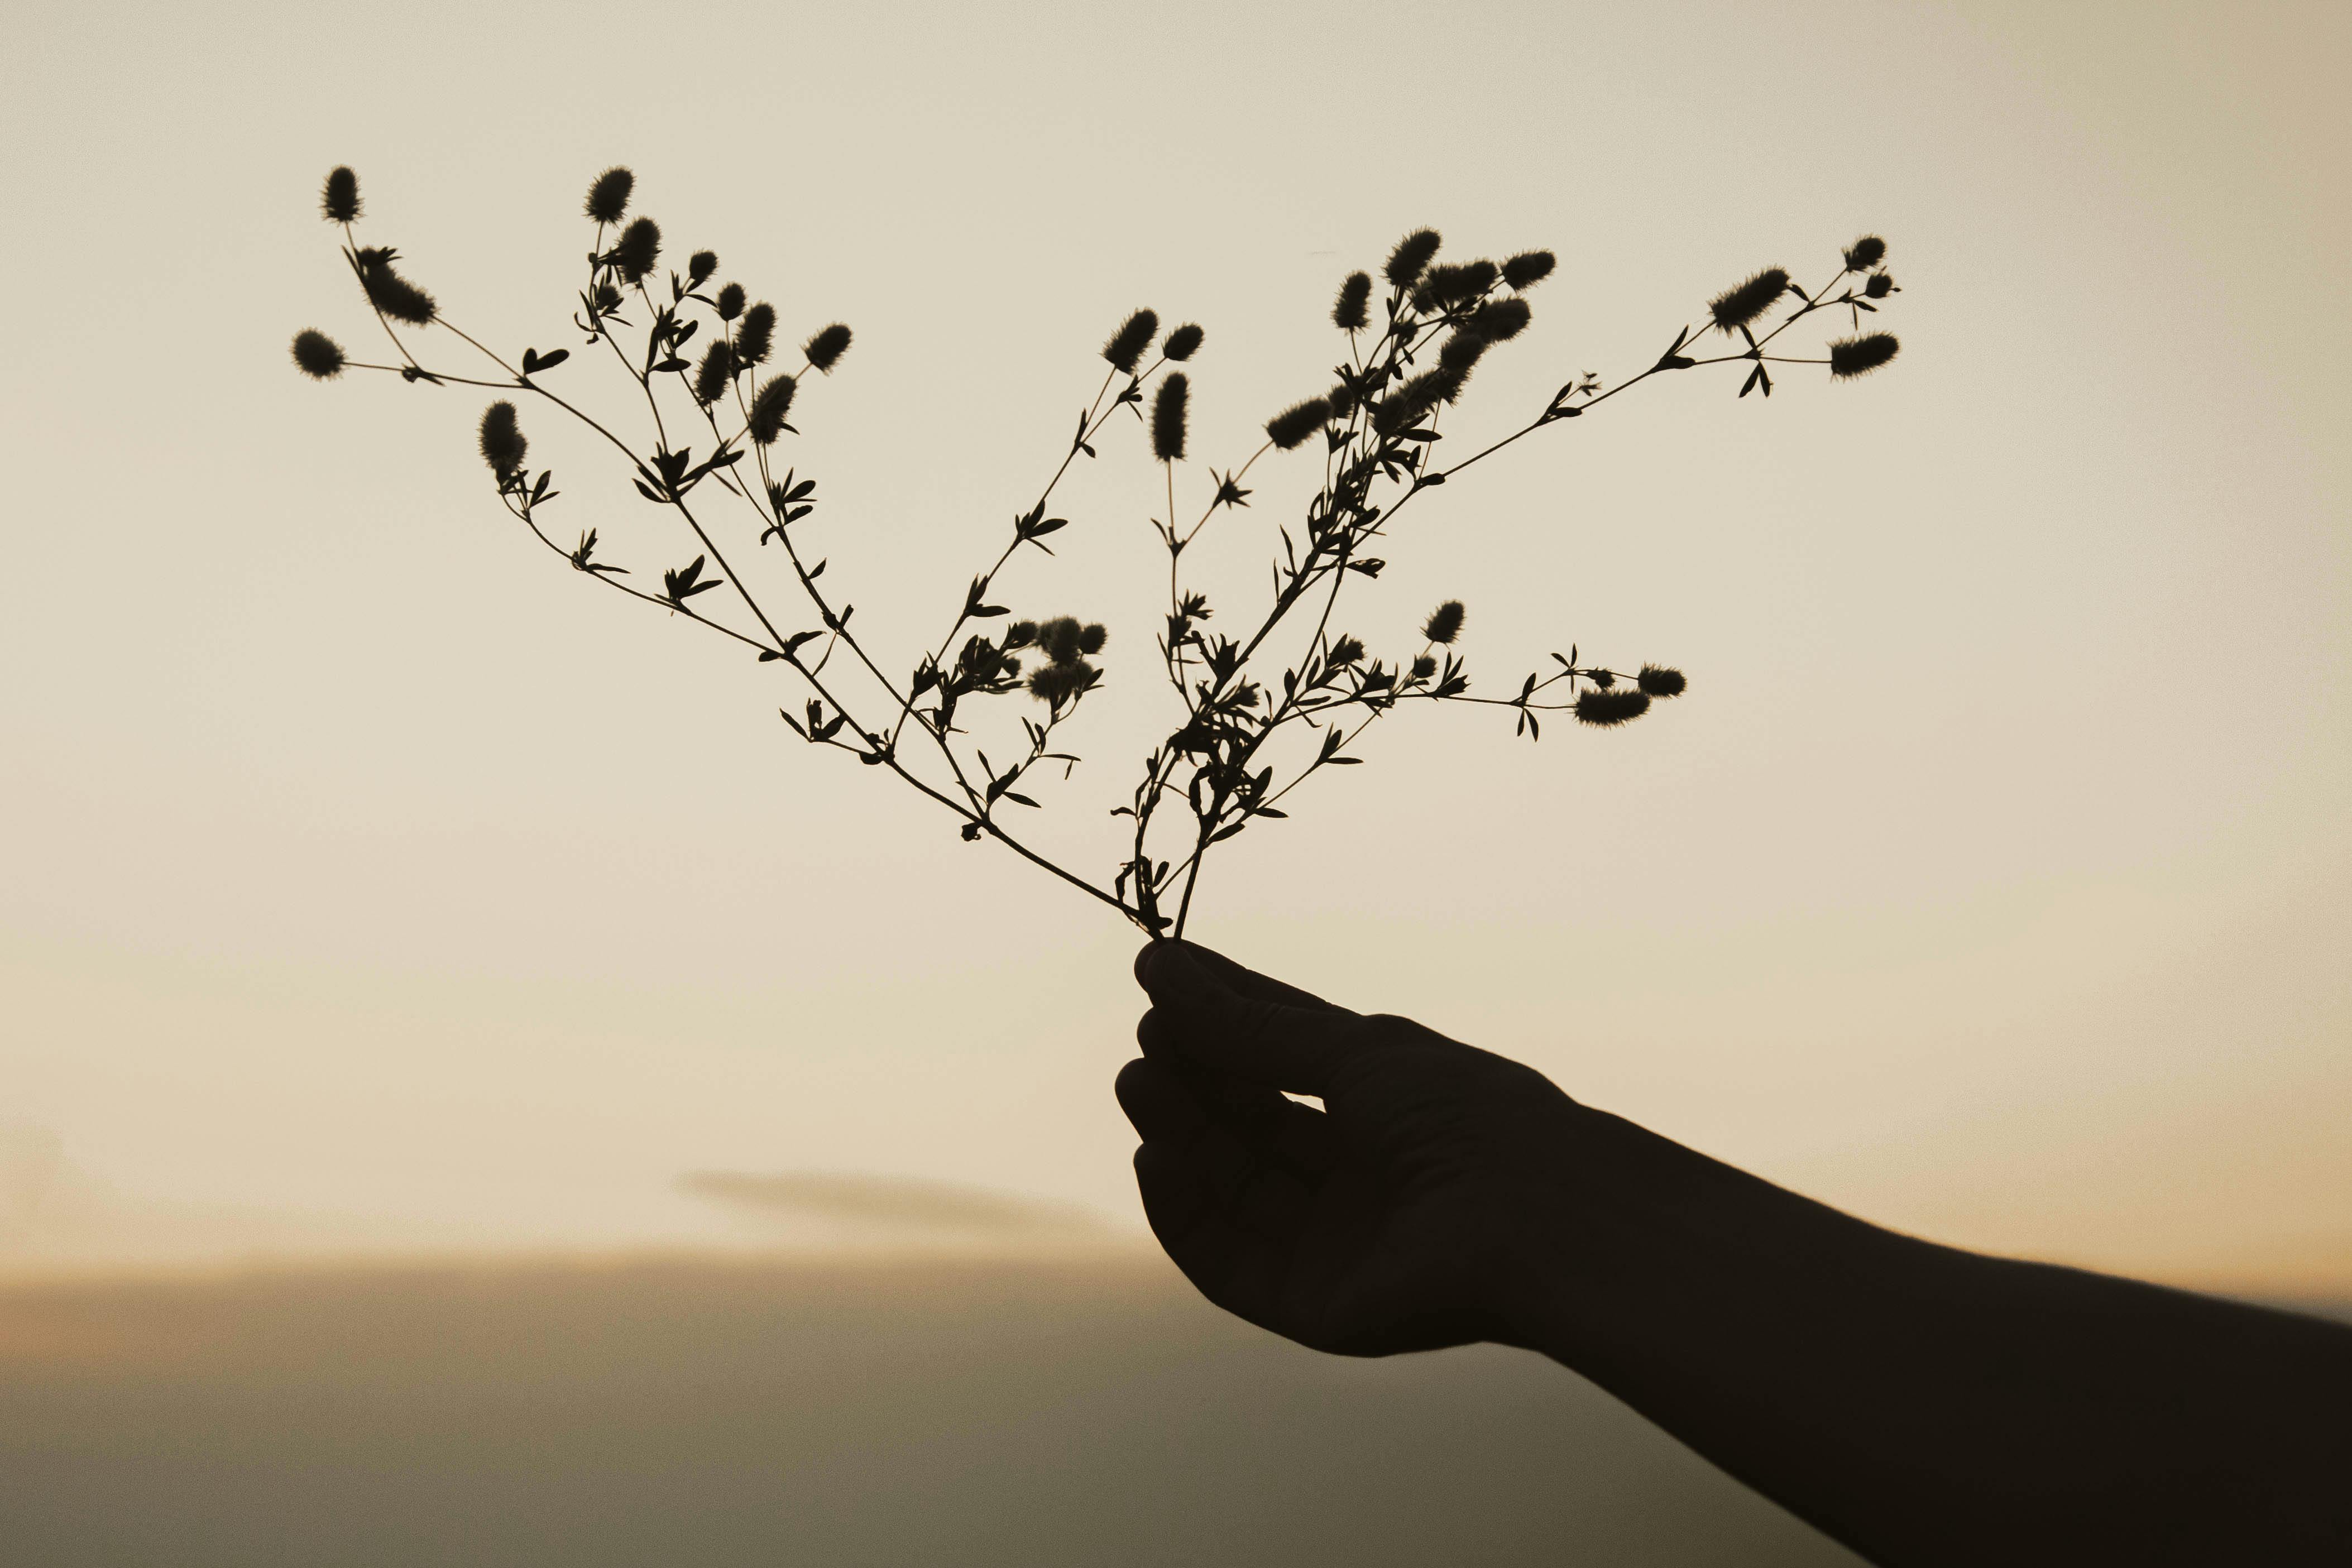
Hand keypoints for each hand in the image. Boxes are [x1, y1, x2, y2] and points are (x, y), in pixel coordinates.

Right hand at [1118, 940, 1584, 1356]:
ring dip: (1180, 1134)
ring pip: (1233, 1188)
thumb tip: (1164, 966)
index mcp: (1382, 1104)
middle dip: (1193, 1077)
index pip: (1280, 1056)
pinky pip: (1228, 1262)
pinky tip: (1155, 1158)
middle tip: (1144, 1037)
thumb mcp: (1354, 1050)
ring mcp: (1334, 1243)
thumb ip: (1253, 1023)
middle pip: (1249, 1123)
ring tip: (1139, 1081)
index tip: (1158, 974)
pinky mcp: (1313, 1306)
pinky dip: (1184, 1212)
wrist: (1532, 1216)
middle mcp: (1356, 1174)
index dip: (1218, 1017)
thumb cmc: (1466, 1115)